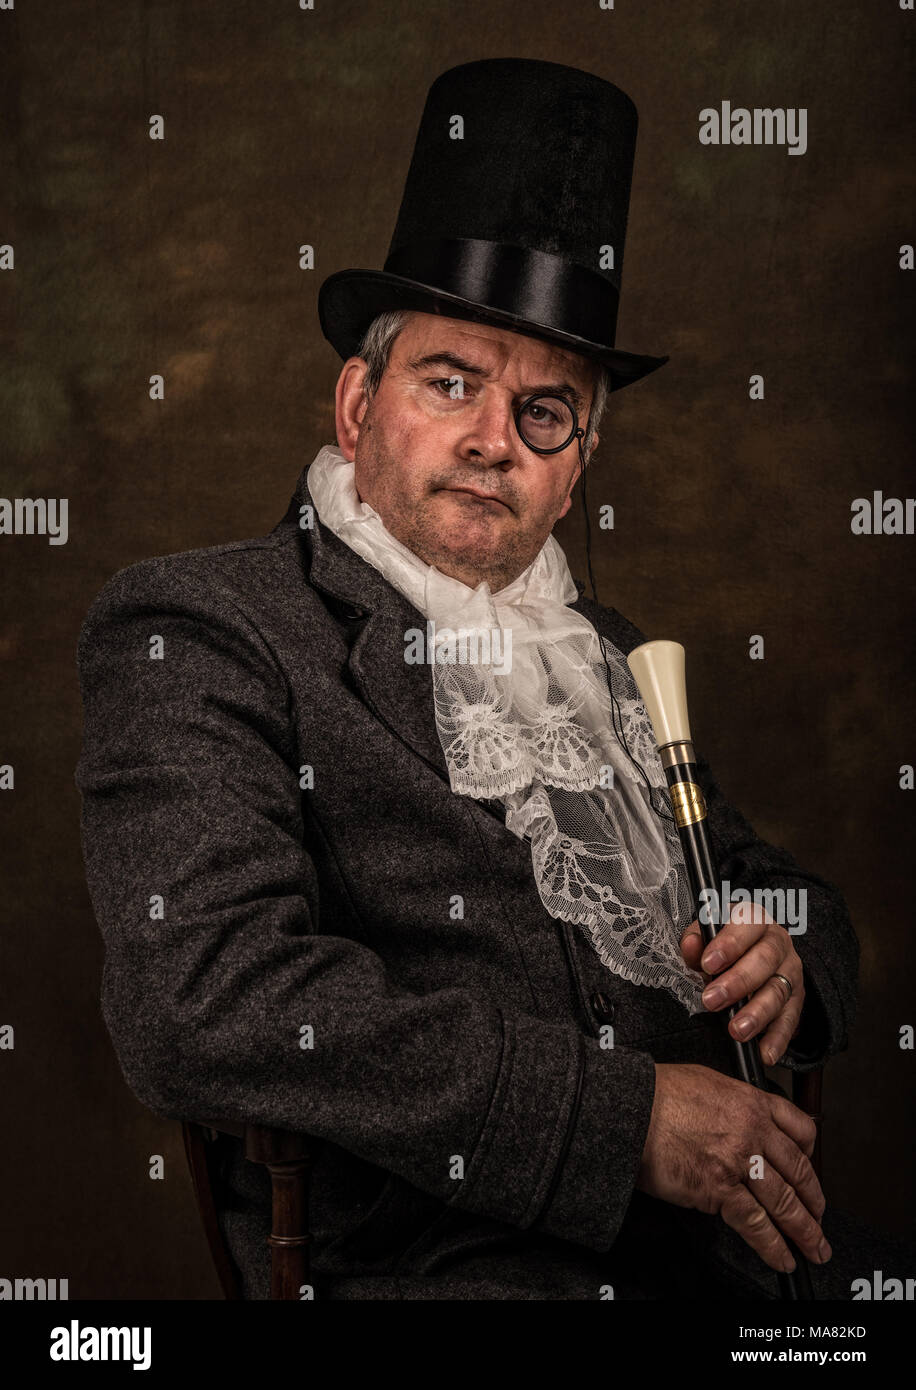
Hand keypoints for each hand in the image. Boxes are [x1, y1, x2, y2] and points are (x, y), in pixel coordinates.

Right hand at [636, 1062, 830, 1272]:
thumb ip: (732, 1102)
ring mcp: (739, 1161)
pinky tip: (782, 1257)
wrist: (631, 1107)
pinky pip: (756, 1224)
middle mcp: (752, 1130)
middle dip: (815, 1202)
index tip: (811, 1172)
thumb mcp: (707, 1081)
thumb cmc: (658, 1093)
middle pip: (799, 1171)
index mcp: (751, 1101)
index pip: (800, 1129)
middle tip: (821, 1220)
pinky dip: (772, 1246)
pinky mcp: (719, 1189)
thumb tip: (738, 1120)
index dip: (811, 1157)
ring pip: (785, 1202)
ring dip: (804, 1231)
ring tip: (813, 1248)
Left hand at [680, 900, 804, 1065]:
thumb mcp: (708, 936)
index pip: (746, 925)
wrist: (754, 951)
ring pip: (778, 991)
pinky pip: (791, 1019)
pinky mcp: (797, 998)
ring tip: (737, 1031)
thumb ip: (697, 940)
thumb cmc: (726, 943)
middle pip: (764, 960)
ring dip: (757, 1014)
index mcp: (755, 919)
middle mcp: (778, 942)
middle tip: (712, 1000)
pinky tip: (765, 1053)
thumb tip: (691, 945)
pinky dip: (778, 1038)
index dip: (728, 944)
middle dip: (737, 982)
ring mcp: (791, 971)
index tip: (707, 964)